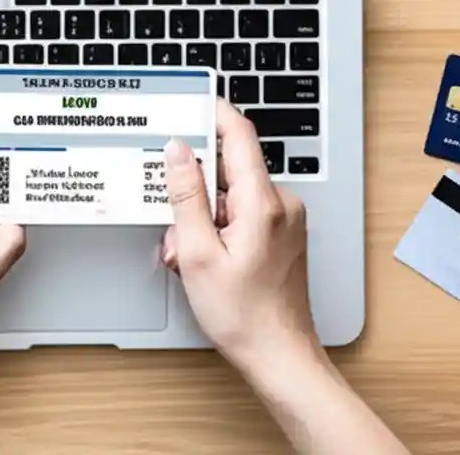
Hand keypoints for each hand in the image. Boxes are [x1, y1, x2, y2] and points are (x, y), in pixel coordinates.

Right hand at [160, 99, 318, 370]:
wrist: (280, 356)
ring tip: (189, 258)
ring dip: (201, 218)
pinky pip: (242, 214)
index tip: (189, 102)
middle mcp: (280, 204)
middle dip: (193, 191)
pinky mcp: (281, 234)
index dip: (212, 113)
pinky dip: (217, 230)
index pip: (239, 135)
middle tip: (175, 227)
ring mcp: (284, 219)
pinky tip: (205, 260)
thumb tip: (177, 152)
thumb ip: (185, 196)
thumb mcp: (197, 253)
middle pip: (228, 169)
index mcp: (262, 203)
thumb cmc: (243, 316)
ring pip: (230, 196)